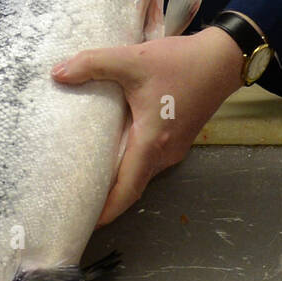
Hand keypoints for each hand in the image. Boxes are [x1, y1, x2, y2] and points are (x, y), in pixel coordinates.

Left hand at [50, 27, 243, 224]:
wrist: (223, 59)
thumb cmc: (182, 63)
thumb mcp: (133, 59)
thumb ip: (94, 63)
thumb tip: (58, 73)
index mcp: (153, 142)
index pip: (127, 189)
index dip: (107, 210)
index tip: (85, 221)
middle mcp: (166, 152)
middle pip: (132, 185)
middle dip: (107, 196)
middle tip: (76, 196)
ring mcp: (175, 147)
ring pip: (142, 172)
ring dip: (120, 178)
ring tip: (89, 174)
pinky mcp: (178, 137)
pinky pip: (150, 159)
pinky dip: (131, 162)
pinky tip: (114, 148)